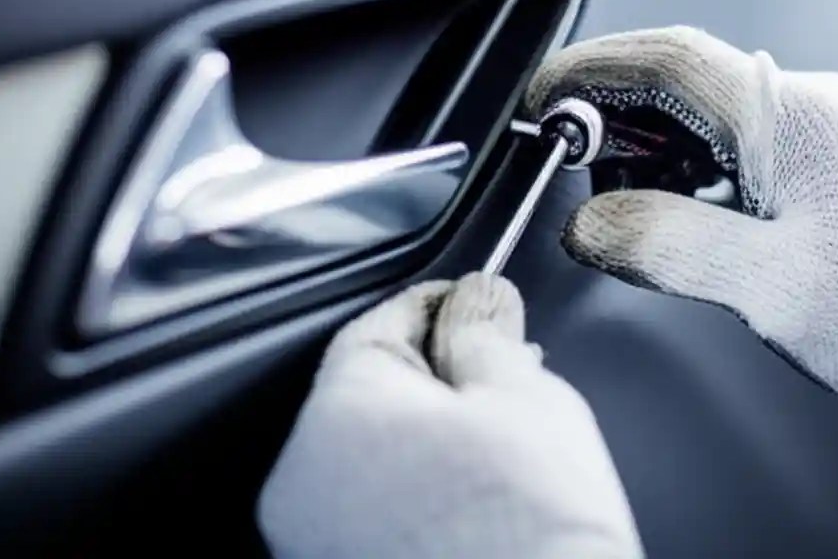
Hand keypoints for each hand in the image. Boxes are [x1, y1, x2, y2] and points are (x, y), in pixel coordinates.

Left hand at [257, 273, 642, 558]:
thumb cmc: (535, 537)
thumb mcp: (527, 402)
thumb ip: (487, 336)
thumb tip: (475, 302)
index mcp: (338, 416)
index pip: (377, 326)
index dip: (437, 305)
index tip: (474, 303)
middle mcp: (303, 482)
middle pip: (370, 393)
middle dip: (437, 378)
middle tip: (505, 378)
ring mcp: (314, 540)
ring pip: (372, 455)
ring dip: (427, 439)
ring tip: (498, 449)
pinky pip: (374, 510)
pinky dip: (417, 494)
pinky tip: (475, 500)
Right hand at [527, 26, 837, 450]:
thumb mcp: (767, 288)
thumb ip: (666, 244)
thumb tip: (588, 224)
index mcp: (795, 117)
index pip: (669, 61)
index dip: (590, 73)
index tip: (539, 101)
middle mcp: (804, 106)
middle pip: (676, 81)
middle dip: (611, 118)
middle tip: (574, 175)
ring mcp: (809, 130)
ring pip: (693, 113)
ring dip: (642, 150)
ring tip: (626, 211)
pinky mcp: (808, 161)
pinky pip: (720, 144)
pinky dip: (676, 171)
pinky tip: (668, 213)